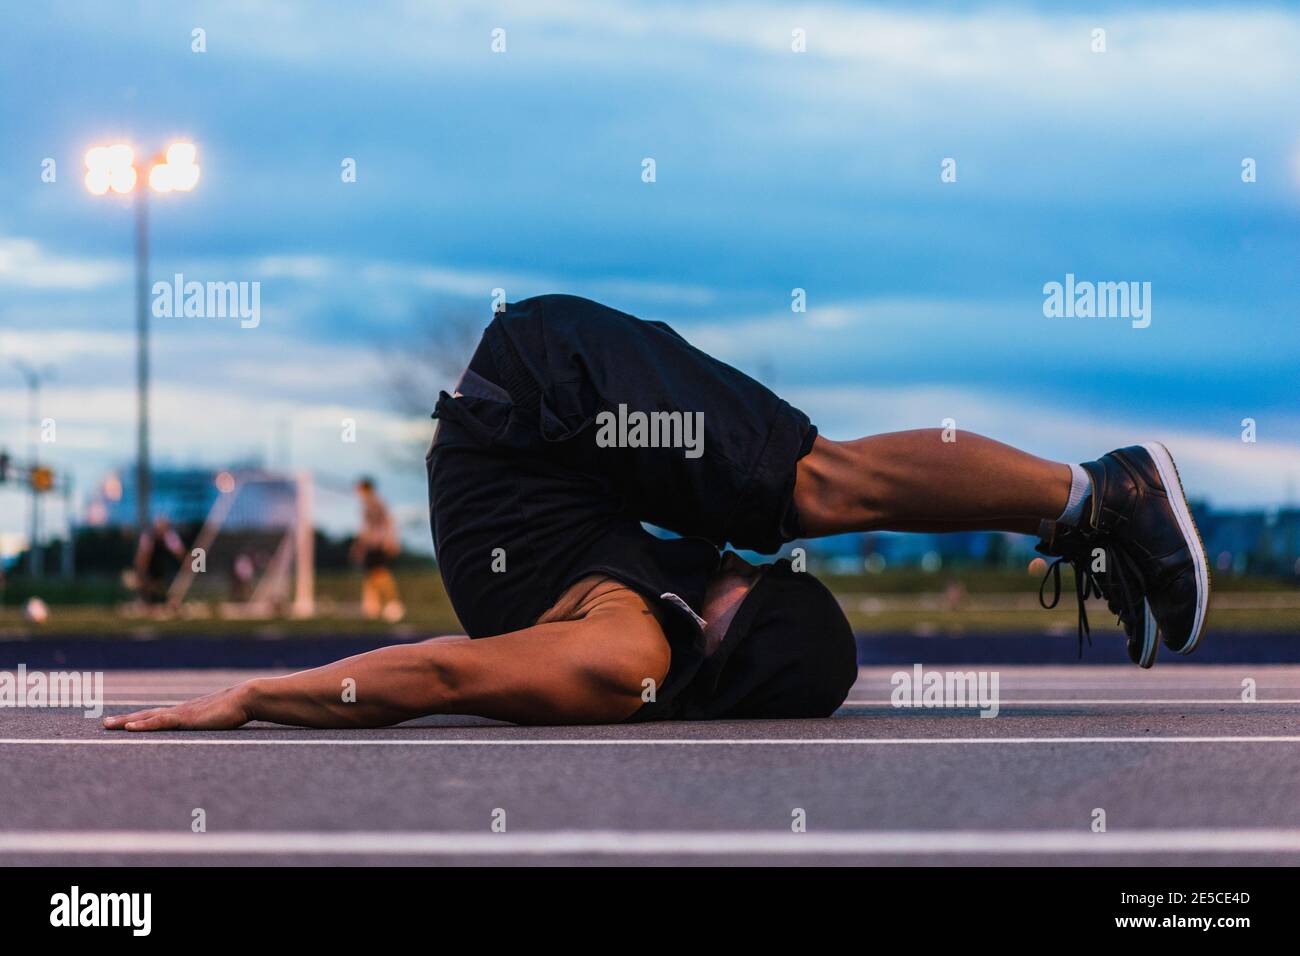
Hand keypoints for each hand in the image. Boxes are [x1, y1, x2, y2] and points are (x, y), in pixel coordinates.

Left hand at [102, 684, 253, 731]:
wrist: (246, 698)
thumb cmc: (237, 710)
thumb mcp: (221, 720)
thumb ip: (214, 724)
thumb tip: (217, 727)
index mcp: (186, 713)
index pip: (158, 716)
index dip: (141, 719)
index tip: (125, 722)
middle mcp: (179, 712)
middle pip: (146, 715)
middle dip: (124, 720)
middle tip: (105, 724)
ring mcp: (181, 714)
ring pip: (147, 717)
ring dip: (126, 721)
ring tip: (108, 725)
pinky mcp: (185, 718)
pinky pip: (160, 722)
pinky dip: (144, 724)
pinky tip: (130, 727)